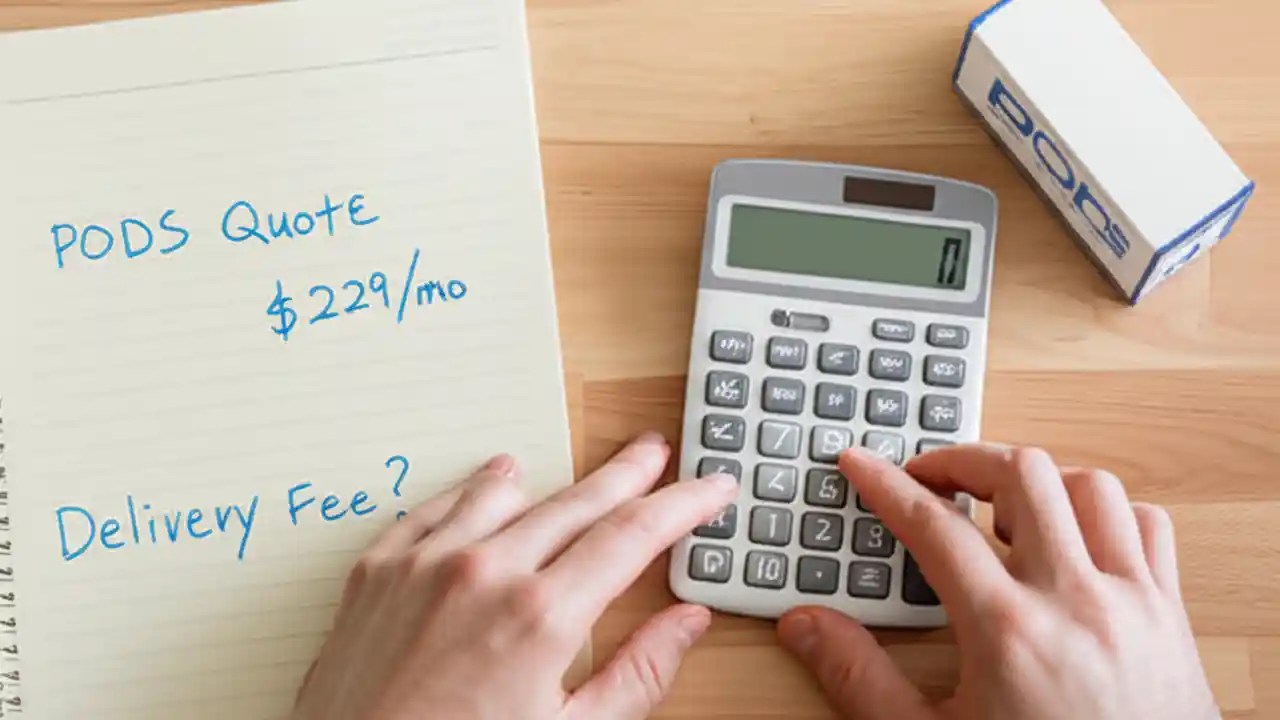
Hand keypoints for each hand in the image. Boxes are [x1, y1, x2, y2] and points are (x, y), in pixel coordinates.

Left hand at [292, 432, 736, 719]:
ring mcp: (424, 564)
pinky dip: (471, 494)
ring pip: (503, 491)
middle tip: (654, 453)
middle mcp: (483, 572)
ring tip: (573, 478)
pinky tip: (486, 492)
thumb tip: (687, 624)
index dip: (682, 505)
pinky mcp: (377, 570)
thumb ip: (636, 676)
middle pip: (578, 501)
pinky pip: (435, 506)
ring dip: (548, 483)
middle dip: (627, 474)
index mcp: (541, 616)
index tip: (710, 489)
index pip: (634, 534)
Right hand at [776, 444, 1218, 719]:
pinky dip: (1107, 513)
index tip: (862, 465)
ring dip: (1039, 481)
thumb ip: (860, 679)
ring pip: (1090, 487)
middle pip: (1020, 475)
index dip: (887, 485)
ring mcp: (1133, 603)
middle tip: (930, 476)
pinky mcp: (1170, 617)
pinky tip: (1074, 536)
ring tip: (1002, 505)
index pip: (935, 525)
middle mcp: (1077, 601)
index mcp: (1009, 631)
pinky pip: (1148, 526)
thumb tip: (805, 627)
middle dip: (963, 459)